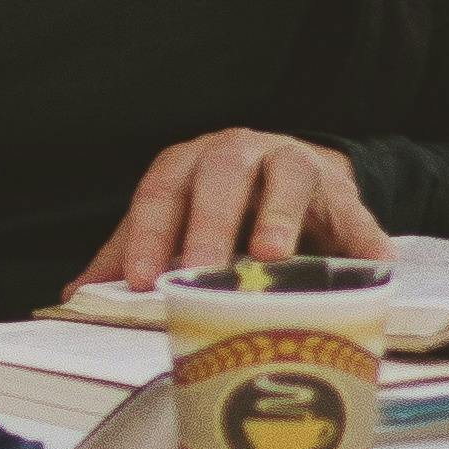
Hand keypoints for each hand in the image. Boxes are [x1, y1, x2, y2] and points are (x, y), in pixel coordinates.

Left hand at [98, 128, 385, 286]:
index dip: (150, 234)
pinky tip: (373, 265)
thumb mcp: (176, 220)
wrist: (301, 178)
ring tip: (273, 255)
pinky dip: (365, 239)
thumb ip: (131, 252)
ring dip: (280, 215)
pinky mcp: (344, 194)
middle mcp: (242, 152)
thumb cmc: (226, 206)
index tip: (141, 280)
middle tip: (200, 271)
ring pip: (288, 177)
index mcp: (192, 161)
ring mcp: (296, 165)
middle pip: (222, 175)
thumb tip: (74, 297)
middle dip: (209, 224)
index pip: (162, 190)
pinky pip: (357, 215)